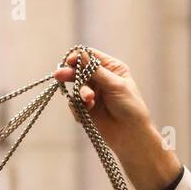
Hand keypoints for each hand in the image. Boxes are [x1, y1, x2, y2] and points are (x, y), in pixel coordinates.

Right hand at [53, 48, 180, 189]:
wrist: (130, 135)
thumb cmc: (130, 107)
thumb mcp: (115, 84)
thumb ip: (96, 70)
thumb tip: (80, 54)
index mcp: (111, 68)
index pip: (90, 57)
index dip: (79, 57)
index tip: (70, 61)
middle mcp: (101, 79)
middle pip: (79, 71)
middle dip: (70, 74)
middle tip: (59, 75)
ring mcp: (93, 94)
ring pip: (76, 88)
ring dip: (80, 94)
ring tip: (89, 101)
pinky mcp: (86, 109)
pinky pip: (74, 104)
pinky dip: (78, 108)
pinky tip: (88, 112)